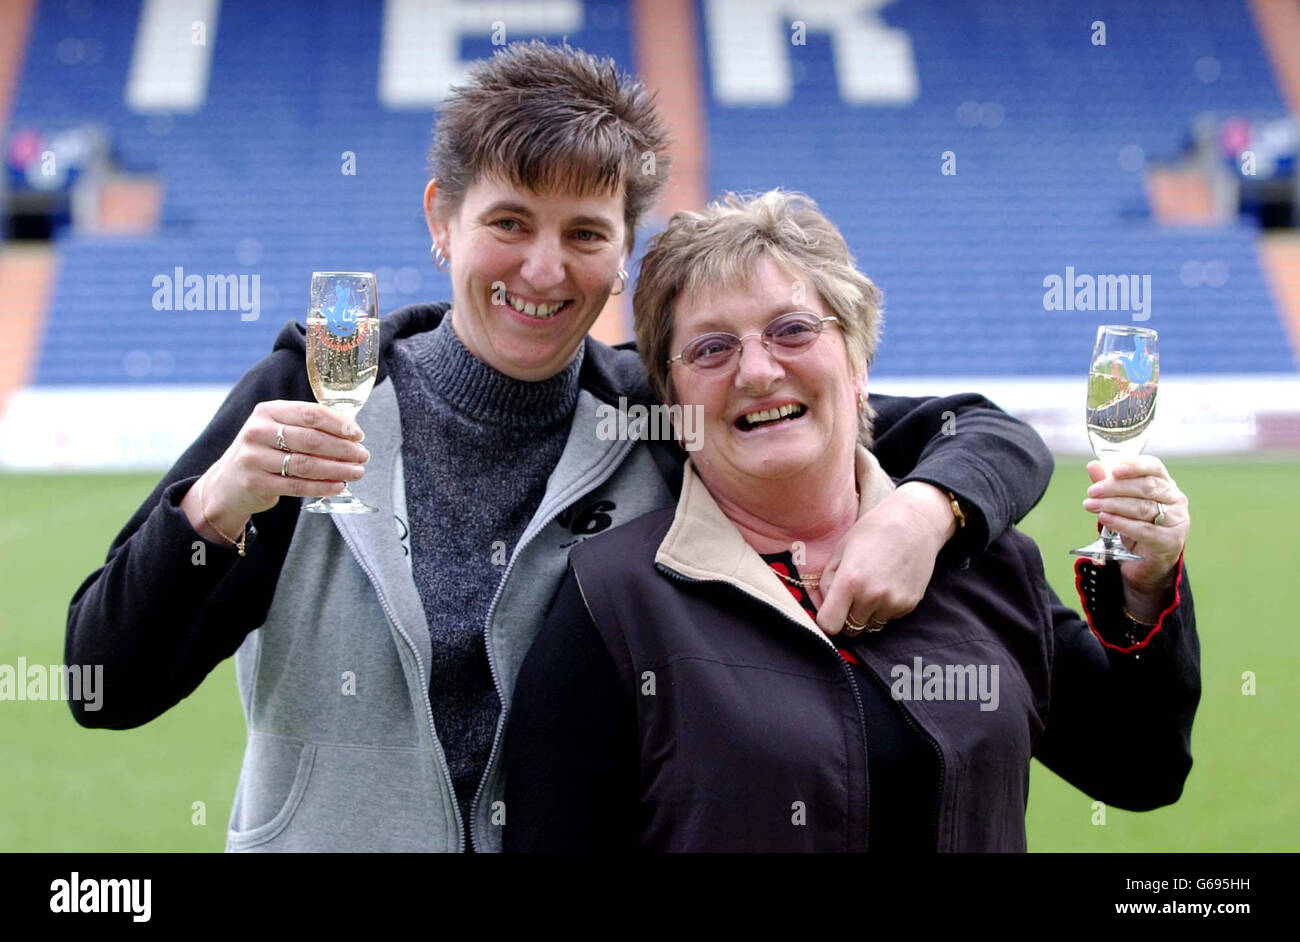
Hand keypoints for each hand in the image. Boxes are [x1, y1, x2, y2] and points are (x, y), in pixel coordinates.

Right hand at [182, 400, 369, 539]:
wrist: (227, 484)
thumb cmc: (264, 452)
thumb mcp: (277, 430)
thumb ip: (306, 427)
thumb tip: (351, 432)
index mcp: (267, 411)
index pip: (310, 413)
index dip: (338, 424)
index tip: (358, 434)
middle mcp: (258, 431)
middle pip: (311, 440)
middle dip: (343, 449)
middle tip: (363, 456)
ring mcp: (254, 457)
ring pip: (306, 464)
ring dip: (337, 469)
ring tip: (357, 472)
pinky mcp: (256, 482)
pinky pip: (297, 485)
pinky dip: (322, 487)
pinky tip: (338, 487)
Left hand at [816, 482, 954, 635]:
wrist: (916, 523)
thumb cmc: (872, 531)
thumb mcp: (841, 550)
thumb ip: (828, 582)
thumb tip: (823, 608)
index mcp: (850, 581)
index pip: (829, 625)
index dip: (826, 620)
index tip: (830, 610)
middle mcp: (872, 596)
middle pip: (850, 629)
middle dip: (846, 617)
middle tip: (851, 597)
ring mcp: (893, 602)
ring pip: (870, 626)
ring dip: (866, 614)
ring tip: (872, 587)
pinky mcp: (909, 604)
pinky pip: (888, 618)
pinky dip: (884, 609)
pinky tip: (888, 584)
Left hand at [1082, 457, 1188, 613]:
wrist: (1146, 560)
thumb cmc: (1136, 524)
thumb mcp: (1120, 502)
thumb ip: (1109, 483)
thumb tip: (1093, 466)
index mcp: (1166, 483)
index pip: (1154, 467)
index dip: (1134, 466)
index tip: (1113, 470)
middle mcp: (1176, 499)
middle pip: (1146, 487)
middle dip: (1115, 488)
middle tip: (1092, 492)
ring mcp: (1176, 521)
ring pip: (1143, 508)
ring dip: (1113, 505)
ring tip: (1091, 505)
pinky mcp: (1170, 541)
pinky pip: (1144, 529)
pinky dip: (1122, 523)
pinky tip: (1105, 519)